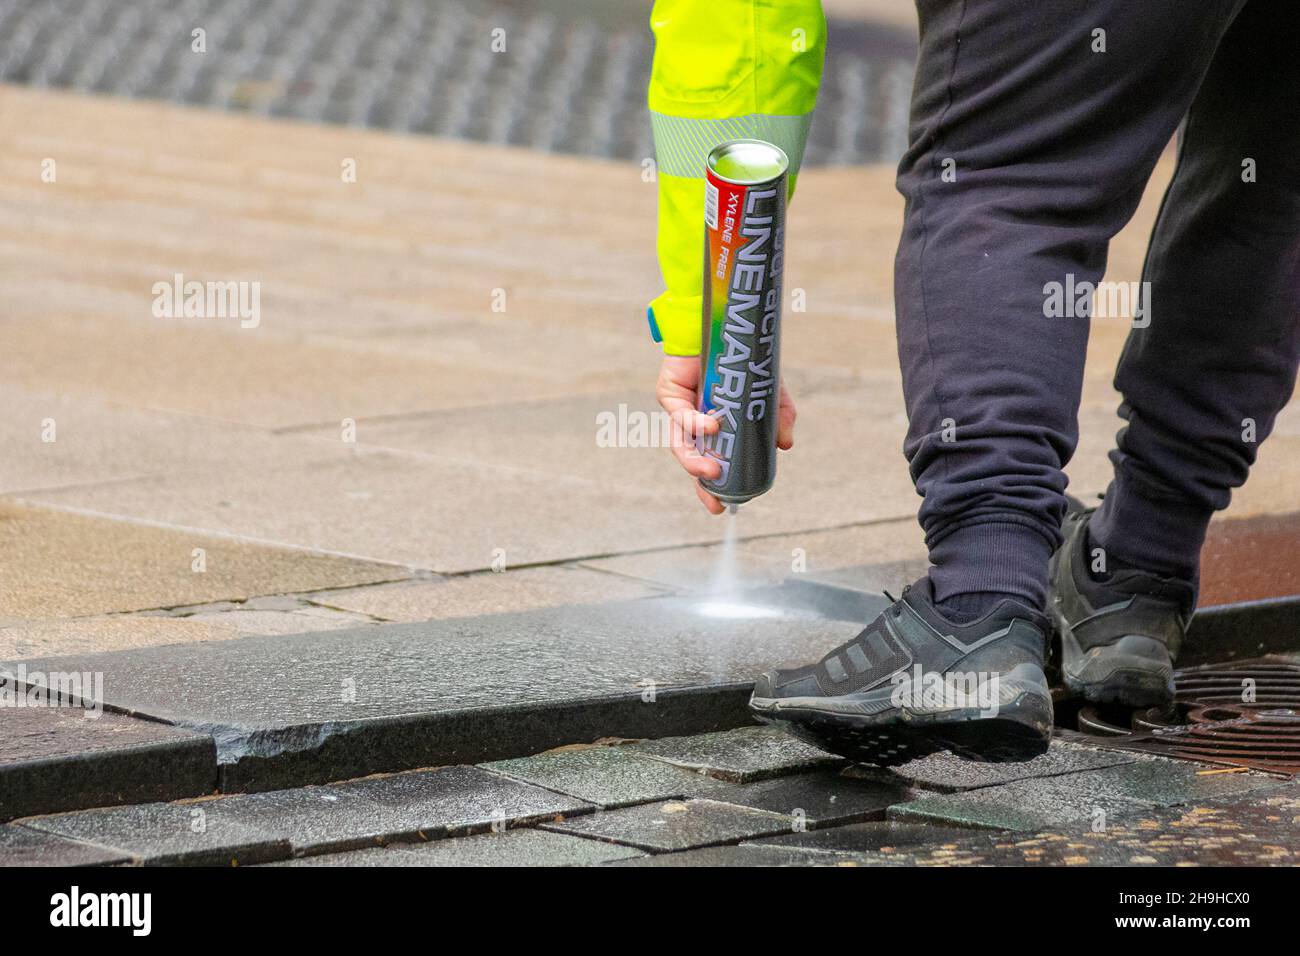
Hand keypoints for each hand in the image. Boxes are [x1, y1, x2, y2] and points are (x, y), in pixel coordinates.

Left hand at [655, 354, 795, 513]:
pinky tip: (714, 425)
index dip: (715, 487)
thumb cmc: (743, 358)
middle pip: (693, 461)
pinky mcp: (668, 394)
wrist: (722, 324)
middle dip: (701, 484)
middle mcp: (695, 423)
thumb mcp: (768, 390)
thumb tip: (786, 446)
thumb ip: (780, 416)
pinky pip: (680, 415)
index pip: (711, 462)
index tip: (725, 508)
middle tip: (715, 502)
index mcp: (716, 427)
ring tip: (711, 471)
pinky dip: (696, 423)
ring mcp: (680, 410)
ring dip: (694, 462)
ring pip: (681, 444)